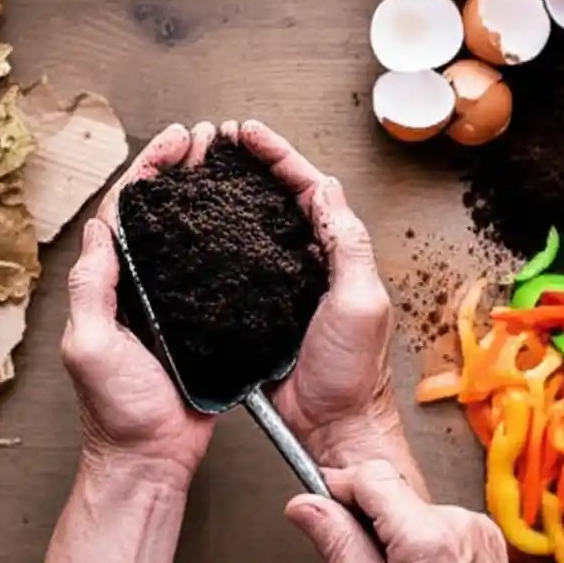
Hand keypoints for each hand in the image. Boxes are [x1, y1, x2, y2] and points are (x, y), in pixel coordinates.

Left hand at [62, 122, 220, 482]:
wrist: (151, 458)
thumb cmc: (118, 412)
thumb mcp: (90, 346)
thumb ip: (90, 289)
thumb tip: (98, 231)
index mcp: (109, 284)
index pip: (126, 210)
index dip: (150, 169)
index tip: (176, 142)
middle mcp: (138, 286)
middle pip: (160, 212)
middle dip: (181, 169)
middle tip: (207, 139)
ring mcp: (171, 302)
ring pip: (187, 234)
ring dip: (204, 195)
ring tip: (226, 162)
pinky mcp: (201, 322)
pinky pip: (212, 270)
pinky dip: (226, 238)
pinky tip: (245, 221)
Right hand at [228, 122, 422, 491]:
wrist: (332, 427)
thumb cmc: (352, 375)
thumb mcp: (360, 301)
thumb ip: (347, 244)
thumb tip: (326, 189)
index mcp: (341, 253)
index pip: (309, 188)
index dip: (278, 156)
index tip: (248, 135)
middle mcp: (313, 264)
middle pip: (282, 198)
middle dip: (254, 165)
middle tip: (222, 142)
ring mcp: (286, 286)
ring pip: (260, 226)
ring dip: (237, 196)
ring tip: (208, 172)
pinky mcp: (261, 310)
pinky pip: (241, 264)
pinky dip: (223, 239)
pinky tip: (202, 230)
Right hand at [286, 460, 508, 562]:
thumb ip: (339, 545)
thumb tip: (306, 506)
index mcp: (430, 537)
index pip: (372, 475)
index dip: (340, 488)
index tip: (323, 507)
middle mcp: (462, 527)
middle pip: (393, 495)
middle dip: (369, 522)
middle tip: (358, 562)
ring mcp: (480, 536)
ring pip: (416, 512)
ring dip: (396, 536)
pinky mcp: (487, 546)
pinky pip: (441, 529)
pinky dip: (423, 546)